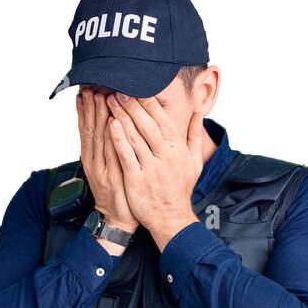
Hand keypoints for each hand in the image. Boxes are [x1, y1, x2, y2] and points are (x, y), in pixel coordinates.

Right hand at [77, 89, 137, 239]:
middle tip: (89, 84)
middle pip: (89, 128)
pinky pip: (111, 154)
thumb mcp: (111, 166)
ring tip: (95, 95)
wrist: (119, 219)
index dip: (85, 109)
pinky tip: (112, 124)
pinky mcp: (112, 178)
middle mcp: (93, 160)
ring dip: (96, 116)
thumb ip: (110, 146)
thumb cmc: (118, 190)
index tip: (86, 88)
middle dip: (88, 106)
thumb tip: (111, 123)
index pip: (87, 127)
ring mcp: (101, 169)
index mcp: (92, 156)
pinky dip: (111, 138)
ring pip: (98, 138)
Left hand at [106, 93, 203, 248]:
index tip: (137, 88)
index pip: (162, 120)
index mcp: (178, 149)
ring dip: (121, 116)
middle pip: (146, 124)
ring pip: (134, 136)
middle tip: (117, 89)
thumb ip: (194, 136)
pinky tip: (110, 125)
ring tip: (109, 101)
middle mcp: (166, 156)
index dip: (148, 103)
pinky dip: (118, 138)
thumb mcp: (194, 162)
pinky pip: (126, 154)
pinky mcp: (137, 179)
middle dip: (131, 105)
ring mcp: (151, 168)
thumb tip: (198, 114)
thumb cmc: (180, 189)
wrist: (171, 218)